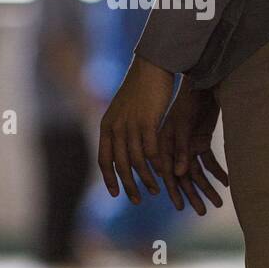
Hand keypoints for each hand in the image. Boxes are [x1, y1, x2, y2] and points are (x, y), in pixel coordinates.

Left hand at [98, 56, 174, 202]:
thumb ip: (119, 129)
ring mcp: (131, 125)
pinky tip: (164, 173)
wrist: (151, 68)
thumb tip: (120, 147)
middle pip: (120, 165)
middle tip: (139, 200)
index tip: (116, 194)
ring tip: (156, 190)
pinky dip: (157, 165)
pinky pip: (152, 151)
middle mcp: (116, 128)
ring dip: (146, 179)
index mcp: (107, 126)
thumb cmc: (139, 89)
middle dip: (129, 186)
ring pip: (137, 161)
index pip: (104, 160)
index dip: (110, 179)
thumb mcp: (123, 110)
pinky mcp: (148, 122)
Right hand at [154, 77, 228, 214]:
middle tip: (202, 212)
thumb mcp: (184, 126)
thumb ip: (182, 150)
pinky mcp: (201, 140)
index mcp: (165, 145)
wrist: (203, 83)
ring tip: (218, 202)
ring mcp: (189, 145)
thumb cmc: (190, 102)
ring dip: (207, 186)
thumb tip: (178, 175)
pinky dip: (217, 171)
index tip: (180, 207)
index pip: (168, 173)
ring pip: (198, 171)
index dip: (173, 190)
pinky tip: (226, 182)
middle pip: (184, 176)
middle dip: (193, 194)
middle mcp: (175, 148)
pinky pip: (209, 161)